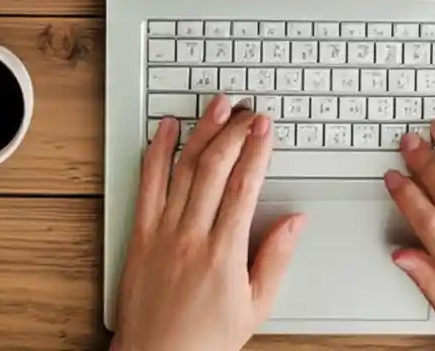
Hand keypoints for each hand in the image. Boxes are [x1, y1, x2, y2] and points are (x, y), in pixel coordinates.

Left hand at [112, 95, 305, 350]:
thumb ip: (276, 258)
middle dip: (234, 133)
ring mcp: (161, 232)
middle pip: (214, 169)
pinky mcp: (139, 234)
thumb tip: (295, 221)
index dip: (257, 151)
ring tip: (217, 106)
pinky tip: (166, 129)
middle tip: (248, 112)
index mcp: (223, 254)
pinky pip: (147, 184)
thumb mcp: (256, 306)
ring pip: (182, 169)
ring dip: (201, 132)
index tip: (266, 128)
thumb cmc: (206, 339)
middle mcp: (190, 237)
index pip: (243, 188)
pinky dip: (156, 153)